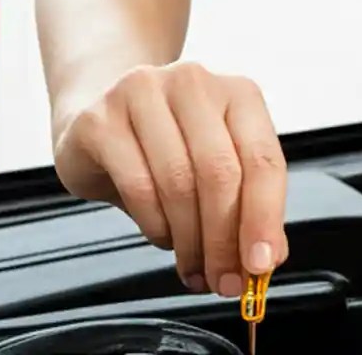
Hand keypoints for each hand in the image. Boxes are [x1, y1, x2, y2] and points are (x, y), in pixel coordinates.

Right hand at [52, 61, 288, 296]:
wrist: (95, 118)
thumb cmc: (162, 147)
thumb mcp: (213, 170)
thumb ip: (247, 208)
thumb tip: (266, 258)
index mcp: (235, 92)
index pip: (262, 159)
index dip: (264, 218)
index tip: (260, 263)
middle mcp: (190, 82)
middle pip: (220, 173)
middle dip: (223, 239)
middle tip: (222, 278)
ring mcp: (139, 93)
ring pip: (178, 182)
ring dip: (189, 238)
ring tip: (191, 263)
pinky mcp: (98, 119)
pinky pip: (137, 186)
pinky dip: (155, 224)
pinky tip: (160, 234)